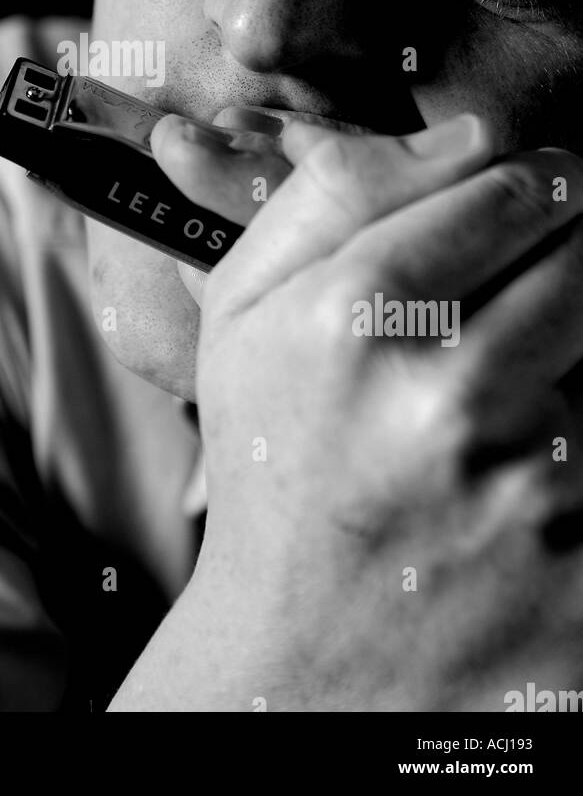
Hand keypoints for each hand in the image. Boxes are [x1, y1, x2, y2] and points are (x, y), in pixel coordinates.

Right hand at [150, 112, 582, 709]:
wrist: (302, 658)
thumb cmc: (274, 464)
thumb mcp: (245, 315)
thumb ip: (337, 194)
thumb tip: (471, 136)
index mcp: (352, 318)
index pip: (509, 190)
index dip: (530, 184)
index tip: (532, 195)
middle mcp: (446, 398)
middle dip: (569, 250)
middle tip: (531, 283)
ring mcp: (530, 492)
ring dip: (568, 357)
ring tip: (496, 404)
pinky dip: (573, 446)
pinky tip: (511, 479)